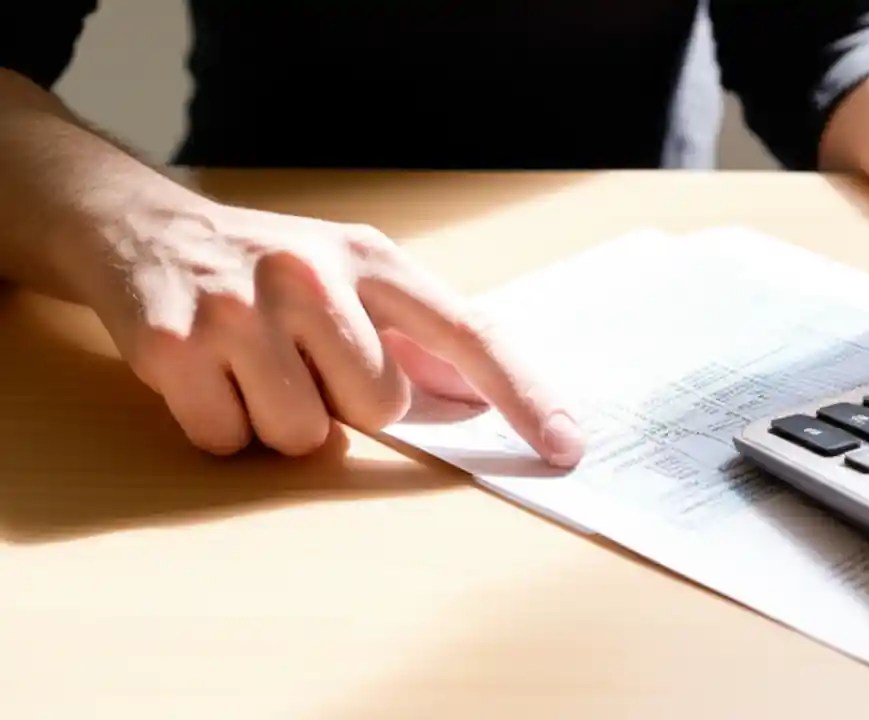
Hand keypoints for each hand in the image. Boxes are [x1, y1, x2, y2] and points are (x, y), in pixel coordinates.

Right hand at [75, 196, 584, 464]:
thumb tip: (475, 403)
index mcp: (371, 259)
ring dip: (281, 421)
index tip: (565, 443)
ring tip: (251, 365)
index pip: (468, 331)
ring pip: (304, 436)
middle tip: (302, 360)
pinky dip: (223, 426)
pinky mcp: (172, 345)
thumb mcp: (350, 277)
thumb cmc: (267, 265)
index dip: (523, 392)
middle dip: (346, 404)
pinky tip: (208, 374)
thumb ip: (413, 339)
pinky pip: (230, 441)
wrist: (142, 225)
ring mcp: (239, 310)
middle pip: (379, 406)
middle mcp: (310, 276)